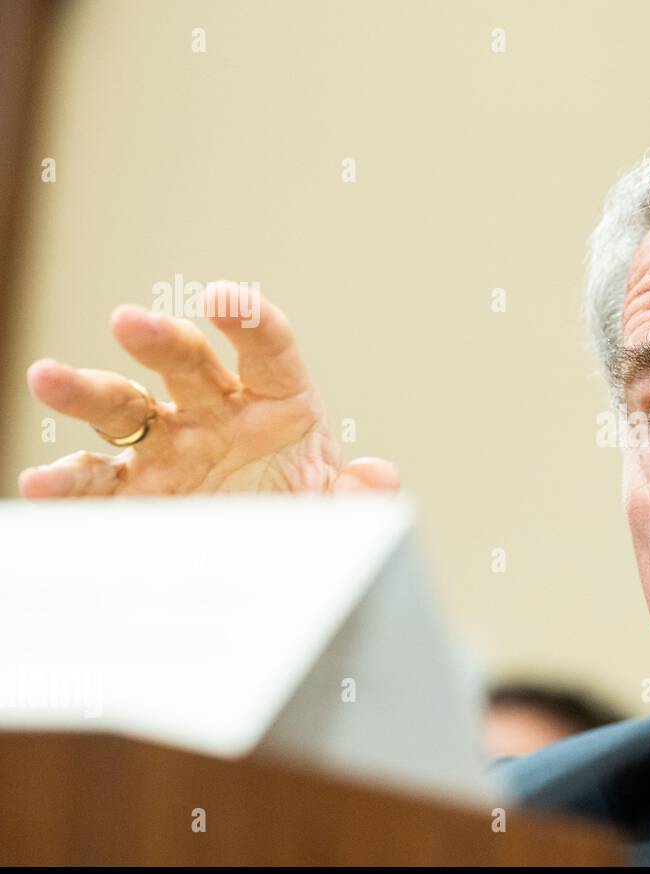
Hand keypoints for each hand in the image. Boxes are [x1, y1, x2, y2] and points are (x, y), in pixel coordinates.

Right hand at [18, 282, 398, 497]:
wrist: (267, 571)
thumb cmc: (304, 521)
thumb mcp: (337, 512)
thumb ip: (355, 495)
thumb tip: (380, 477)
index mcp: (277, 403)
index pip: (268, 351)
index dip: (250, 321)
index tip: (226, 298)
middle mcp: (215, 412)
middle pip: (185, 362)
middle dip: (159, 339)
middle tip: (130, 321)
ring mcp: (166, 447)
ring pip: (122, 407)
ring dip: (85, 391)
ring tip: (47, 378)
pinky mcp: (130, 490)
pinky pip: (94, 479)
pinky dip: (64, 482)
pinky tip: (41, 484)